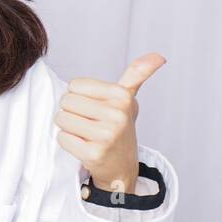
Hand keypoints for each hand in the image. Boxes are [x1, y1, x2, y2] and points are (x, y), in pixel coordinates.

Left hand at [54, 53, 165, 194]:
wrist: (121, 165)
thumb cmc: (118, 127)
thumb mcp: (127, 99)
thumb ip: (137, 75)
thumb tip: (159, 56)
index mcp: (122, 96)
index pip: (74, 85)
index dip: (78, 97)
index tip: (94, 108)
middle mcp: (117, 114)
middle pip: (66, 101)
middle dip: (72, 112)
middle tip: (89, 123)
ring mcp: (106, 135)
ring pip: (61, 119)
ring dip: (68, 128)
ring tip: (86, 134)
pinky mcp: (94, 153)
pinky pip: (62, 138)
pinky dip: (68, 142)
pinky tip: (84, 146)